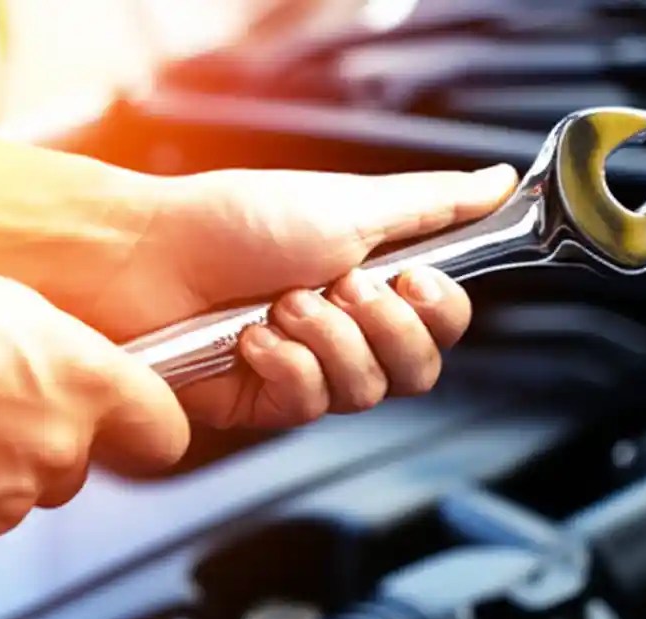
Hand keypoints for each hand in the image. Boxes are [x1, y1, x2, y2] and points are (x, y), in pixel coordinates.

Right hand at [0, 274, 188, 566]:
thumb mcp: (5, 305)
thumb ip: (68, 354)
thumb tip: (90, 382)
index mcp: (80, 383)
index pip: (165, 432)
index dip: (146, 429)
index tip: (135, 428)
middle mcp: (52, 452)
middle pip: (77, 466)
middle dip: (43, 443)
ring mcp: (0, 507)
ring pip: (17, 499)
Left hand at [70, 165, 518, 428]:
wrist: (146, 257)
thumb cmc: (233, 221)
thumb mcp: (349, 203)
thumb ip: (433, 204)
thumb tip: (500, 184)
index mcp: (369, 277)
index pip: (443, 322)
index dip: (438, 310)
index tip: (412, 277)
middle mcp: (343, 327)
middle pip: (417, 370)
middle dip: (382, 327)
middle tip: (339, 286)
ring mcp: (303, 367)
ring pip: (366, 393)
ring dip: (327, 340)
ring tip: (281, 304)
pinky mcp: (262, 401)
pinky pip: (309, 407)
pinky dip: (284, 366)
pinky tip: (250, 340)